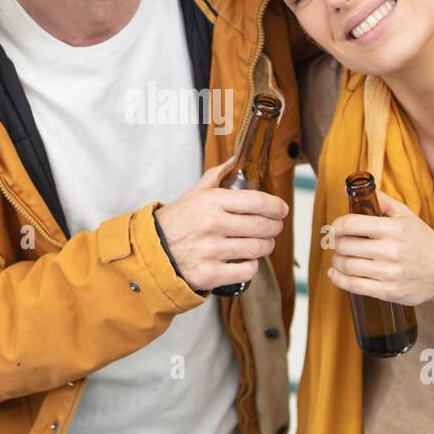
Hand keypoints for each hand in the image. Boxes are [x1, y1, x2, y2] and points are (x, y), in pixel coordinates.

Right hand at [155, 156, 287, 292]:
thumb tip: (235, 159)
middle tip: (274, 228)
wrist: (151, 252)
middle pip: (262, 226)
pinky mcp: (210, 274)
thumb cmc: (175, 222)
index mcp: (211, 201)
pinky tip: (244, 260)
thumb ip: (216, 176)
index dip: (276, 206)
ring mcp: (211, 250)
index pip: (257, 201)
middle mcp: (212, 224)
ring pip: (258, 249)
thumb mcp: (193, 194)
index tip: (282, 210)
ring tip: (261, 244)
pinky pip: (247, 271)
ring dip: (265, 246)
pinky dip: (250, 266)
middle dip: (274, 228)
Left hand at [324, 192, 433, 309]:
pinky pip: (353, 285)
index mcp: (395, 229)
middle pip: (345, 245)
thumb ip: (379, 201)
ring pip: (347, 265)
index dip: (336, 225)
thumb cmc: (423, 242)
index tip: (335, 228)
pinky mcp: (389, 292)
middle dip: (336, 243)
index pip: (351, 224)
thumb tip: (348, 191)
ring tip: (339, 257)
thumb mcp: (406, 216)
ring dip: (336, 261)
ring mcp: (390, 273)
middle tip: (338, 243)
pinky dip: (338, 279)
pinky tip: (335, 273)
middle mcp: (392, 251)